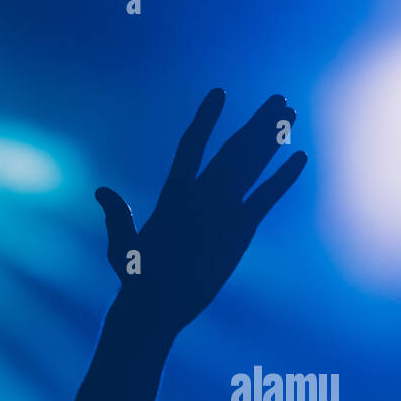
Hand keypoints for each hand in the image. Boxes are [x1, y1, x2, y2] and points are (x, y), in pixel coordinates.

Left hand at [95, 89, 306, 336]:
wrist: (159, 306)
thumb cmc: (137, 279)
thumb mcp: (124, 249)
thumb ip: (120, 220)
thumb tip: (102, 193)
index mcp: (175, 193)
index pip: (192, 147)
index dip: (206, 122)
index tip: (219, 94)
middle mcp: (203, 195)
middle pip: (233, 151)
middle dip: (256, 125)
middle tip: (278, 99)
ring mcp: (225, 210)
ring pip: (252, 168)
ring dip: (271, 142)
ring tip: (290, 115)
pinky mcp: (241, 229)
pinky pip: (265, 198)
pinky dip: (281, 179)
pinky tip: (298, 158)